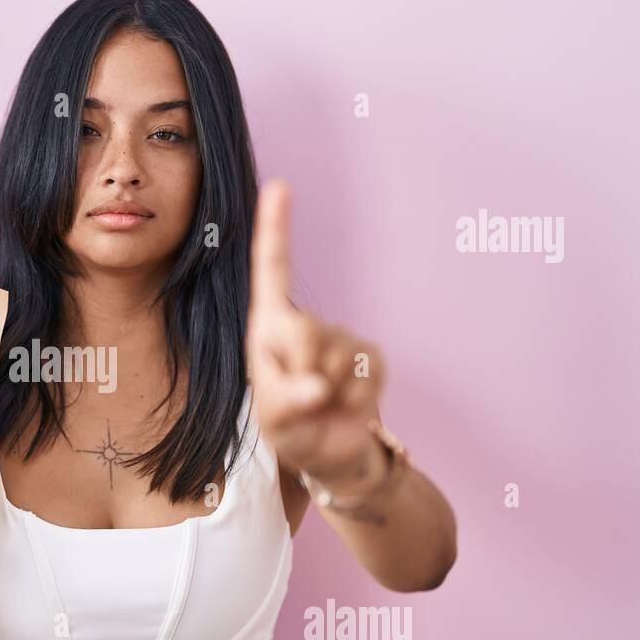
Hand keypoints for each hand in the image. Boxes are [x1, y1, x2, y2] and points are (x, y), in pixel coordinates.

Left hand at [245, 179, 386, 487]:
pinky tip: (345, 406)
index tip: (280, 185)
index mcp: (270, 327)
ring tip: (321, 405)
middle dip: (302, 370)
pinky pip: (365, 371)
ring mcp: (340, 337)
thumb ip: (287, 404)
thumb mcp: (273, 420)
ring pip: (337, 355)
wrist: (331, 455)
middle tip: (301, 400)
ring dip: (328, 391)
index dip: (276, 228)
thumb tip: (315, 389)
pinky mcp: (369, 356)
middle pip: (307, 329)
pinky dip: (354, 398)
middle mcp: (304, 324)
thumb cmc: (290, 430)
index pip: (272, 271)